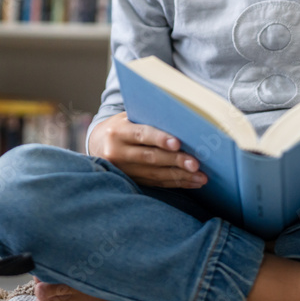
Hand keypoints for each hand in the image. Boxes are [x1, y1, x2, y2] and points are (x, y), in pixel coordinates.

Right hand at [87, 112, 206, 187]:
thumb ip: (148, 119)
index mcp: (118, 132)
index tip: (177, 143)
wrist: (98, 143)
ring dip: (180, 176)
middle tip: (196, 164)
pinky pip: (156, 183)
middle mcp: (118, 152)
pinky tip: (191, 182)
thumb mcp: (129, 117)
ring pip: (155, 174)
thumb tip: (182, 121)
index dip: (159, 139)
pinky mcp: (131, 180)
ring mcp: (123, 170)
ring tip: (201, 177)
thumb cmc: (123, 125)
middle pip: (150, 158)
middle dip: (175, 161)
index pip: (141, 135)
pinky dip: (175, 183)